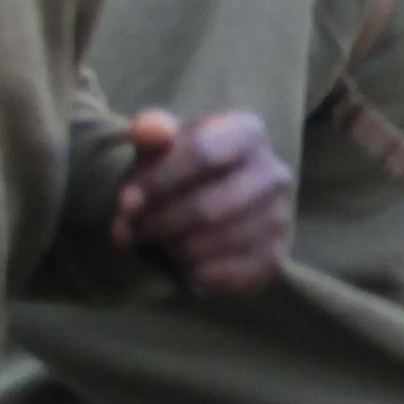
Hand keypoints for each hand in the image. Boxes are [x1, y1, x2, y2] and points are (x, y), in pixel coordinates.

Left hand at [114, 107, 292, 291]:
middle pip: (208, 207)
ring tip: (150, 244)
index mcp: (249, 132)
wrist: (203, 201)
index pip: (202, 153)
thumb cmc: (176, 168)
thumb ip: (149, 130)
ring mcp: (280, 216)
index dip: (157, 181)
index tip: (124, 201)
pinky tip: (179, 264)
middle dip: (159, 224)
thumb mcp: (159, 144)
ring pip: (218, 242)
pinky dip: (199, 273)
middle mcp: (274, 172)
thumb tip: (148, 130)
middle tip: (126, 233)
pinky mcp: (274, 255)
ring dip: (173, 250)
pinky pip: (234, 273)